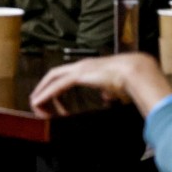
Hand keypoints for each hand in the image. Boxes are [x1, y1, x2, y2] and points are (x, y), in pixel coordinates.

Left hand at [30, 53, 170, 118]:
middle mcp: (81, 66)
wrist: (135, 71)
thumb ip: (108, 91)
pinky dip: (46, 94)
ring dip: (42, 92)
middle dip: (43, 89)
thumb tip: (108, 97)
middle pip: (54, 75)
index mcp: (88, 68)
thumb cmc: (130, 80)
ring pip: (52, 78)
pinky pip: (57, 86)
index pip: (65, 76)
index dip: (56, 89)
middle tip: (38, 105)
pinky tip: (39, 102)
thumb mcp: (115, 88)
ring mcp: (79, 69)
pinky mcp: (79, 75)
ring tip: (35, 106)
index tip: (55, 105)